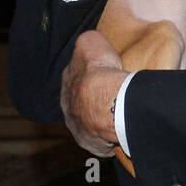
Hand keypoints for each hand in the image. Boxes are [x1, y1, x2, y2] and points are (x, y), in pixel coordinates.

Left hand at [60, 29, 126, 156]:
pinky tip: (119, 131)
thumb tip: (90, 42)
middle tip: (112, 98)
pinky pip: (100, 141)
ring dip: (101, 120)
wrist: (107, 100)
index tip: (103, 77)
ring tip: (118, 116)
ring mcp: (77, 127)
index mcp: (66, 82)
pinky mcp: (91, 143)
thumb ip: (89, 42)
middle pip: (81, 103)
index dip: (89, 77)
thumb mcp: (91, 42)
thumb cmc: (99, 70)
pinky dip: (109, 137)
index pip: (75, 79)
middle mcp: (67, 106)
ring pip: (89, 123)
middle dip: (93, 101)